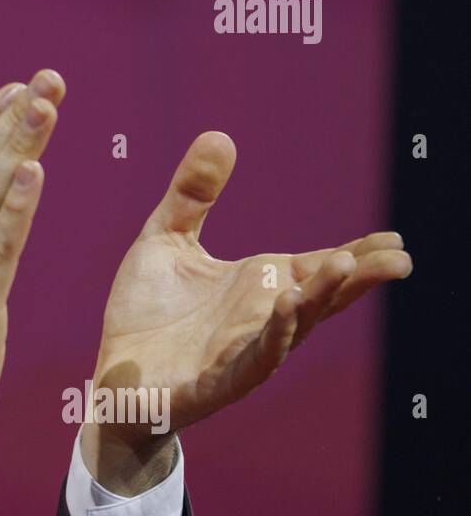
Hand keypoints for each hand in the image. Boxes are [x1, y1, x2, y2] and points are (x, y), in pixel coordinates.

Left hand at [84, 131, 411, 492]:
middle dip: (356, 276)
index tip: (395, 239)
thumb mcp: (166, 240)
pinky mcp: (219, 381)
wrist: (115, 376)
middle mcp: (261, 317)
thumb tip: (220, 134)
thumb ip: (193, 194)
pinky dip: (275, 334)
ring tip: (344, 265)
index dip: (356, 254)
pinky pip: (255, 358)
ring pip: (295, 325)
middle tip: (399, 257)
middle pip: (320, 296)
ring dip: (319, 297)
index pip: (316, 266)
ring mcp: (244, 350)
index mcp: (257, 284)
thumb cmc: (147, 311)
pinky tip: (287, 304)